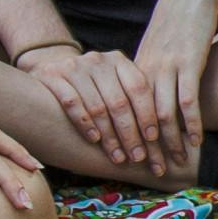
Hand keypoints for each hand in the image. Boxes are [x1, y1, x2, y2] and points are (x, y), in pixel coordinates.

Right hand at [25, 45, 160, 177]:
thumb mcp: (115, 84)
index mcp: (119, 61)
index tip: (154, 140)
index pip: (139, 89)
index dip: (148, 115)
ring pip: (98, 107)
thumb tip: (166, 135)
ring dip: (110, 136)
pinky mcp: (53, 76)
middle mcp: (99, 61)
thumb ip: (134, 101)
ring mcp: (75, 67)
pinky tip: (94, 140)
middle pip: (120, 102)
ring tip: (118, 157)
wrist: (52, 68)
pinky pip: (72, 103)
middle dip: (131, 133)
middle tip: (138, 157)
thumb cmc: (94, 85)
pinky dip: (85, 123)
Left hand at [128, 0, 217, 184]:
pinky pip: (188, 101)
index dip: (129, 139)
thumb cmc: (176, 20)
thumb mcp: (156, 48)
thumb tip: (149, 98)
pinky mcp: (189, 63)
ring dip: (170, 142)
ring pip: (163, 114)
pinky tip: (196, 140)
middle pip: (142, 119)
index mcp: (135, 70)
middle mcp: (147, 71)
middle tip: (153, 171)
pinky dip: (192, 124)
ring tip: (177, 162)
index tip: (133, 161)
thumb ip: (150, 72)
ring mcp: (167, 67)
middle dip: (147, 148)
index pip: (126, 113)